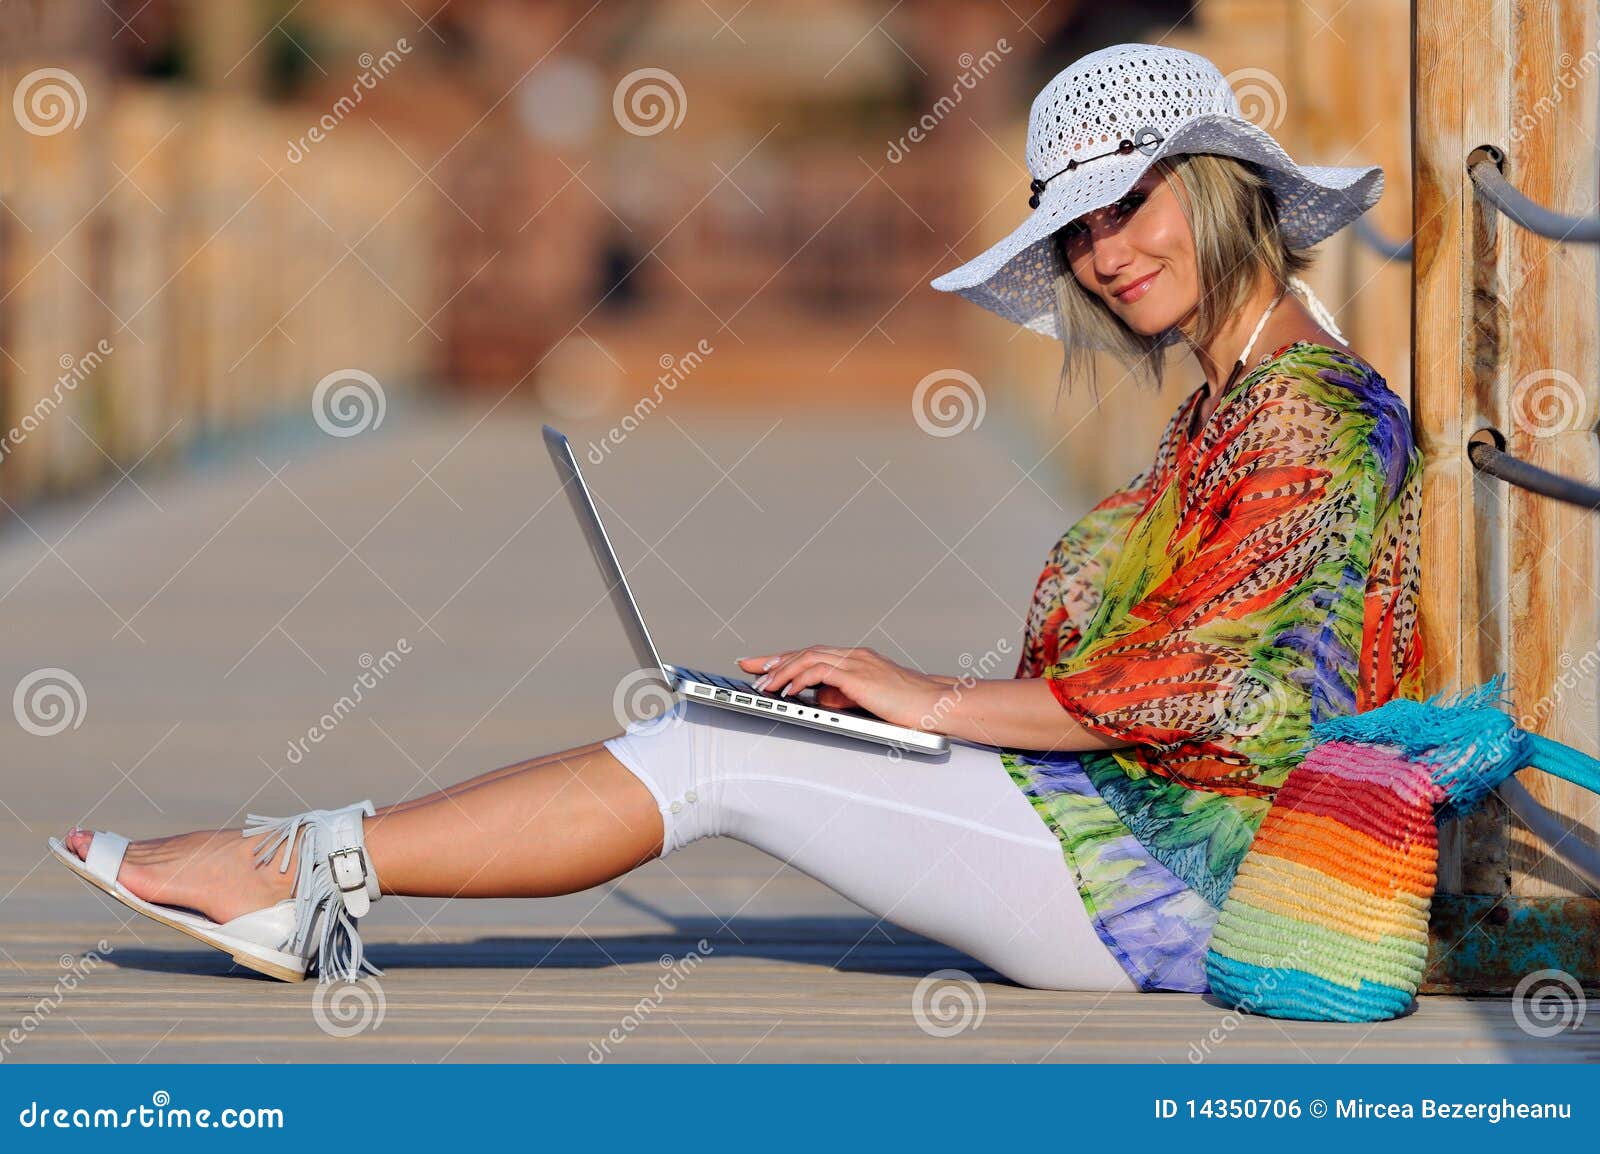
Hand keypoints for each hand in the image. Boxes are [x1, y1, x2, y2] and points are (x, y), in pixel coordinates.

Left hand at [735, 646, 944, 730]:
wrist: (936, 705)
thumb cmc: (908, 708)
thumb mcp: (868, 702)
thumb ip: (843, 696)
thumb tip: (819, 699)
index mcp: (857, 660)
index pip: (813, 655)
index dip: (785, 659)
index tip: (762, 665)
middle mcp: (854, 656)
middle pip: (804, 651)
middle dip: (773, 660)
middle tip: (748, 667)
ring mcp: (857, 662)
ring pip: (808, 656)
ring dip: (781, 670)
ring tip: (763, 684)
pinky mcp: (858, 674)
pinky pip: (819, 670)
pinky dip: (799, 677)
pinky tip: (788, 690)